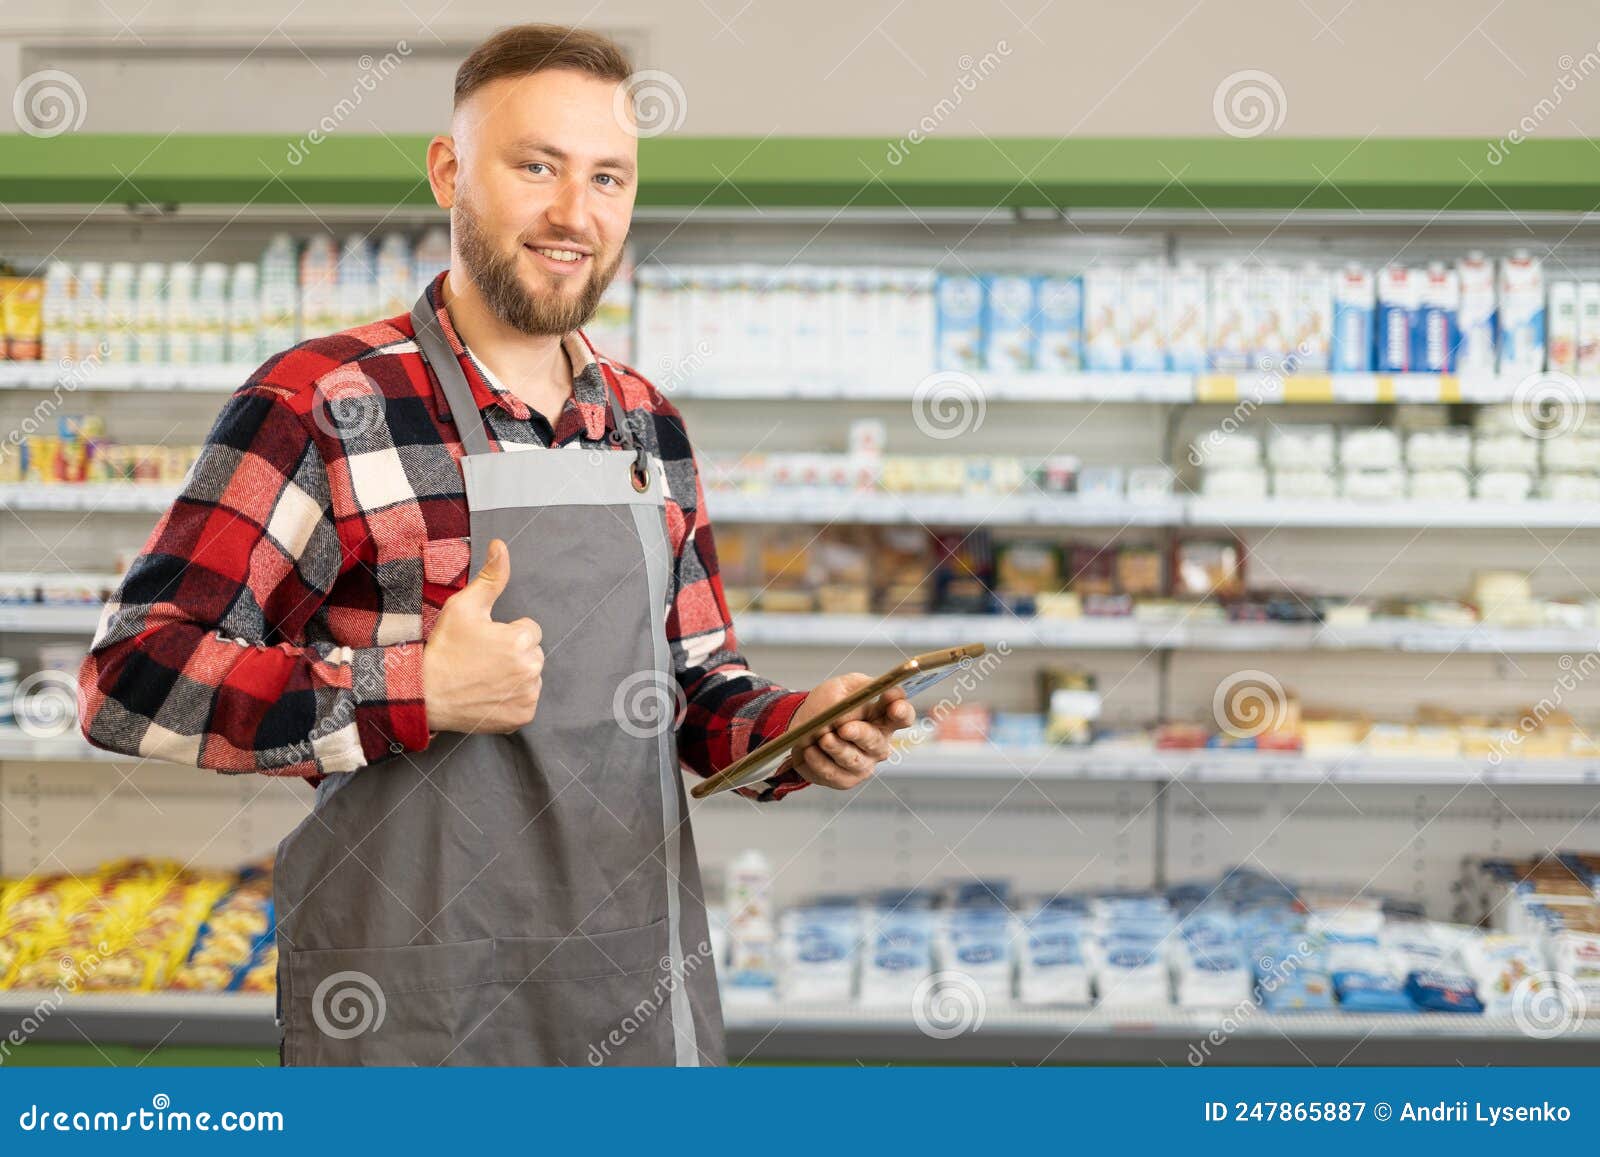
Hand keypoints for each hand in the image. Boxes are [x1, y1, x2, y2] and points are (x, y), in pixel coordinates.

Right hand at [422, 539, 543, 733]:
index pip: (529, 630)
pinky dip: (511, 699)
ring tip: (484, 677)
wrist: (425, 694)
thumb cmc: (444, 649)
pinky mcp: (523, 716)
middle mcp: (531, 668)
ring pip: (530, 677)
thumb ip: (491, 577)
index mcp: (522, 639)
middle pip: (532, 653)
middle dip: (513, 653)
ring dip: (514, 676)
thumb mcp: (464, 607)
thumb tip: (501, 546)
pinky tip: (489, 695)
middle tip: (482, 660)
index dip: (506, 633)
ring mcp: (528, 695)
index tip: (484, 642)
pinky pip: (526, 701)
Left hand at [783, 674, 916, 789]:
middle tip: (844, 728)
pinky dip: (819, 761)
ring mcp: (863, 764)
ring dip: (836, 748)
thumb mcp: (840, 688)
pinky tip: (810, 750)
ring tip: (822, 738)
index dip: (902, 711)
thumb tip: (864, 699)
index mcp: (883, 717)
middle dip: (860, 734)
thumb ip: (855, 691)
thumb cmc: (827, 706)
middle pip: (877, 742)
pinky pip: (833, 773)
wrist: (801, 728)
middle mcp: (878, 744)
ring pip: (853, 760)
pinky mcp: (844, 779)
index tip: (894, 704)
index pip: (903, 716)